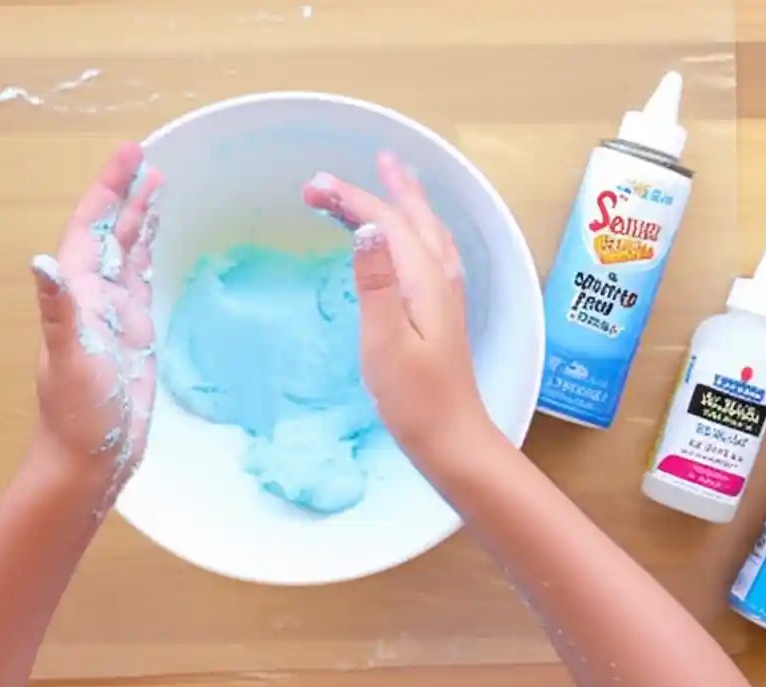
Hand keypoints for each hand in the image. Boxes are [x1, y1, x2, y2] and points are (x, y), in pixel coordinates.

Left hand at [28, 143, 163, 509]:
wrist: (90, 456)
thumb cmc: (78, 414)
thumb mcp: (68, 360)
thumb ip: (59, 311)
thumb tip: (41, 262)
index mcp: (77, 295)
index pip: (91, 229)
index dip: (107, 191)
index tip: (129, 156)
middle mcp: (94, 297)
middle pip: (110, 232)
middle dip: (125, 193)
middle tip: (145, 156)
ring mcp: (115, 314)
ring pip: (127, 252)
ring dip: (139, 218)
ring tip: (158, 184)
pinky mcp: (134, 333)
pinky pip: (142, 281)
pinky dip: (149, 254)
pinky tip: (155, 239)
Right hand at [302, 152, 494, 466]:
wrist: (452, 440)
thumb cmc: (415, 399)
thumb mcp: (385, 341)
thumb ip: (375, 283)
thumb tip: (369, 227)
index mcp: (425, 280)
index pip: (387, 223)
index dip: (351, 199)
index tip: (312, 187)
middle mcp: (441, 278)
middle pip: (413, 218)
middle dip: (383, 189)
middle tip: (356, 166)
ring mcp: (445, 295)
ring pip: (427, 232)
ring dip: (405, 202)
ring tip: (392, 178)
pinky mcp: (442, 312)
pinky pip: (429, 250)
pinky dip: (414, 229)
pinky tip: (410, 239)